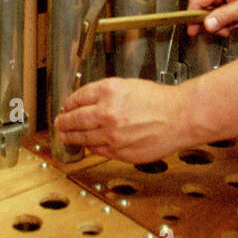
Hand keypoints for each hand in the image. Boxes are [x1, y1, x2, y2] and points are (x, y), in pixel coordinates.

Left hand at [53, 78, 195, 163]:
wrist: (179, 117)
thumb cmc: (158, 100)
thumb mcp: (127, 86)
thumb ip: (104, 95)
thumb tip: (85, 103)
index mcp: (107, 91)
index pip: (77, 98)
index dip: (68, 104)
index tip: (66, 107)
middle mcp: (106, 112)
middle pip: (74, 119)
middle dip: (63, 122)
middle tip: (59, 123)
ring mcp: (111, 134)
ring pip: (82, 137)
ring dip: (71, 137)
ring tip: (65, 136)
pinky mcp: (119, 151)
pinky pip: (97, 150)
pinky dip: (90, 147)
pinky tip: (87, 145)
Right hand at [187, 0, 237, 36]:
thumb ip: (224, 17)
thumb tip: (207, 26)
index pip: (196, 1)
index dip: (192, 18)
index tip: (193, 32)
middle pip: (203, 7)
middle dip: (216, 21)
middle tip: (230, 28)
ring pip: (212, 8)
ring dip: (224, 18)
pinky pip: (218, 4)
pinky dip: (227, 12)